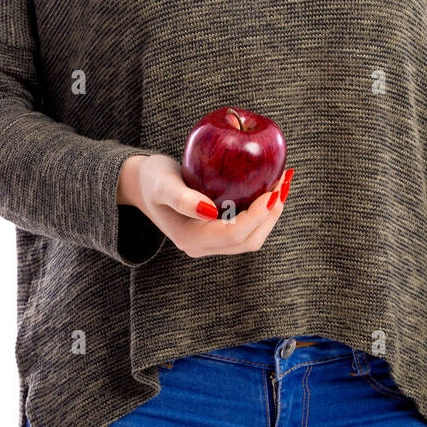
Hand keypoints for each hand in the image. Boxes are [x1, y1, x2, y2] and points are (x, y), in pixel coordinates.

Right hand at [117, 153, 292, 258]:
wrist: (143, 185)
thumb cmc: (152, 179)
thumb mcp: (161, 183)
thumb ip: (181, 198)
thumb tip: (210, 212)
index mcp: (190, 238)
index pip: (234, 233)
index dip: (258, 215)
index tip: (273, 191)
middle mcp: (203, 247)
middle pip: (248, 240)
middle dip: (271, 214)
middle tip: (283, 183)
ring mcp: (211, 243)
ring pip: (251, 238)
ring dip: (270, 214)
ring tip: (281, 185)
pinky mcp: (217, 233)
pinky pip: (246, 229)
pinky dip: (262, 212)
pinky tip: (269, 190)